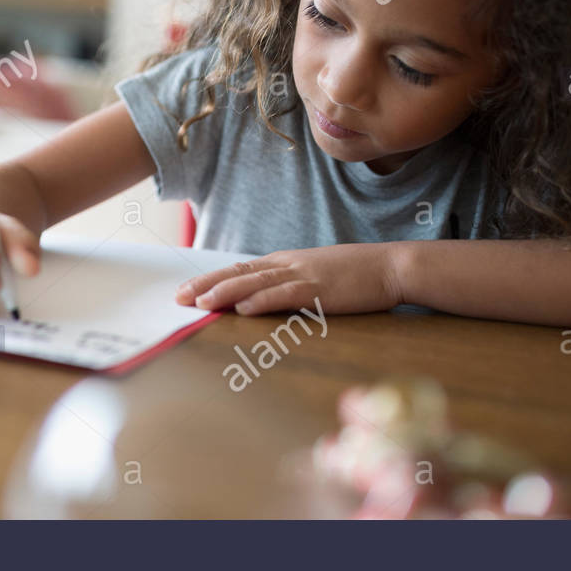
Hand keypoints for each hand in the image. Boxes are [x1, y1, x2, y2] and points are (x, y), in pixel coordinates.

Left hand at [175, 243, 403, 315]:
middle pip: (239, 273)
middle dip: (207, 286)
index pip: (239, 269)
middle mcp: (288, 264)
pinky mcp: (321, 290)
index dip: (210, 280)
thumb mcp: (313, 274)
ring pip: (257, 282)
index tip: (185, 291)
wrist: (390, 266)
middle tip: (179, 298)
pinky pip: (287, 295)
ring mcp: (304, 275)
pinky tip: (245, 308)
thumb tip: (259, 296)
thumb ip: (286, 283)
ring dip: (227, 293)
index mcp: (285, 262)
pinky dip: (264, 301)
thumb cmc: (354, 275)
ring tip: (202, 303)